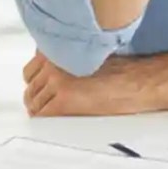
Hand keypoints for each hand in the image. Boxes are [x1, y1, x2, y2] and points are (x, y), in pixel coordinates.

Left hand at [21, 51, 157, 116]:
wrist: (137, 80)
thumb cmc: (122, 69)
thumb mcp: (88, 56)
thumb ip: (66, 61)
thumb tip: (51, 77)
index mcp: (59, 47)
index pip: (30, 70)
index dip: (37, 83)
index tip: (40, 91)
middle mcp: (53, 60)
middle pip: (30, 86)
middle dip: (37, 97)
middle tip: (44, 107)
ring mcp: (56, 79)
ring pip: (33, 101)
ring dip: (40, 109)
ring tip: (51, 116)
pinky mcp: (63, 99)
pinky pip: (42, 114)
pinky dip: (45, 120)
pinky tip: (54, 121)